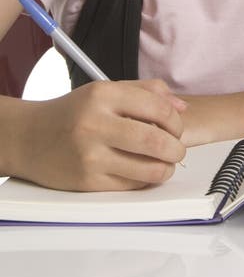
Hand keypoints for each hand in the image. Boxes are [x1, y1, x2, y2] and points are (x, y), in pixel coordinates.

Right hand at [13, 79, 186, 190]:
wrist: (28, 138)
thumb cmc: (73, 113)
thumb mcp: (105, 91)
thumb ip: (146, 92)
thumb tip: (182, 107)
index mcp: (103, 95)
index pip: (158, 108)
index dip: (176, 121)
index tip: (177, 128)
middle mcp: (95, 123)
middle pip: (156, 140)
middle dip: (177, 148)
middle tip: (177, 150)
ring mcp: (90, 155)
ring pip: (148, 169)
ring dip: (166, 168)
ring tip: (165, 163)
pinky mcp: (87, 181)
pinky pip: (131, 185)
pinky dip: (146, 180)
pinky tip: (144, 172)